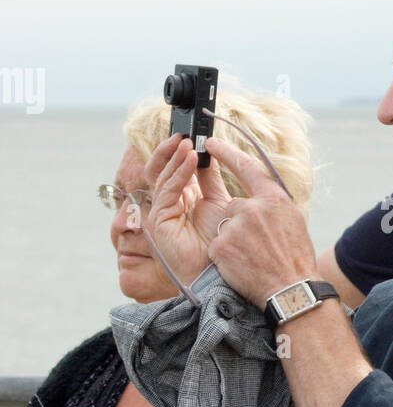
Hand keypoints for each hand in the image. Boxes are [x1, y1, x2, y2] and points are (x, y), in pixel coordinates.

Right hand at [143, 133, 232, 284]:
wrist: (221, 271)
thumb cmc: (221, 242)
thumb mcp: (219, 202)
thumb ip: (211, 180)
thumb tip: (210, 153)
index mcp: (182, 198)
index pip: (174, 168)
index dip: (180, 151)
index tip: (194, 135)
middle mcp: (169, 203)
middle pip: (161, 169)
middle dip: (172, 150)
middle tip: (186, 135)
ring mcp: (162, 212)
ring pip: (162, 176)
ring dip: (176, 157)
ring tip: (190, 144)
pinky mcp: (159, 221)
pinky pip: (167, 191)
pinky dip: (179, 173)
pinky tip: (192, 161)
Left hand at [204, 137, 317, 308]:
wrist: (291, 291)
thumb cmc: (296, 259)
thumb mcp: (292, 221)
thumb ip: (271, 205)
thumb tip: (257, 199)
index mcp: (273, 198)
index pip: (246, 167)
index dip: (227, 153)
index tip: (211, 143)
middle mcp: (253, 207)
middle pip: (234, 206)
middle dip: (241, 223)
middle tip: (259, 245)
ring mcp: (235, 227)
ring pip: (225, 226)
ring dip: (234, 240)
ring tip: (253, 258)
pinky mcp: (221, 246)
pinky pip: (218, 246)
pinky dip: (227, 257)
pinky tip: (243, 267)